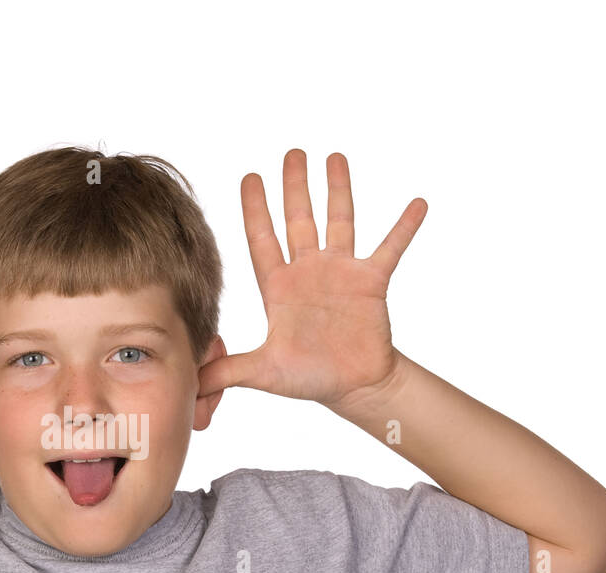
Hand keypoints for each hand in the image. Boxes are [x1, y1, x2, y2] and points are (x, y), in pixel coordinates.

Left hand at [198, 150, 425, 408]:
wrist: (352, 387)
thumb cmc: (308, 377)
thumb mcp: (262, 372)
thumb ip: (226, 372)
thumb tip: (188, 385)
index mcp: (279, 287)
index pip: (262, 239)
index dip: (255, 209)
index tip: (250, 176)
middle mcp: (308, 271)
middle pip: (298, 219)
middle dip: (294, 185)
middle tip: (292, 152)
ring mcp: (341, 273)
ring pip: (339, 221)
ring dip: (338, 189)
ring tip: (334, 156)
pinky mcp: (372, 282)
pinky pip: (390, 248)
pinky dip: (404, 227)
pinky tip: (417, 203)